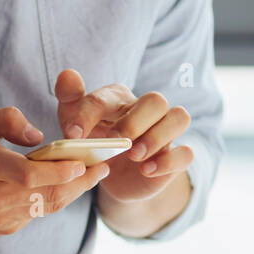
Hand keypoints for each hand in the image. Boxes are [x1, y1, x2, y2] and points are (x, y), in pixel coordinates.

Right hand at [0, 106, 110, 237]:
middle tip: (104, 166)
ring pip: (45, 207)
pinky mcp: (2, 229)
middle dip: (80, 180)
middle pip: (46, 194)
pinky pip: (35, 214)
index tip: (84, 161)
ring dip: (71, 191)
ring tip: (92, 175)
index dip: (60, 171)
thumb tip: (39, 137)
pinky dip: (51, 200)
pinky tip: (64, 186)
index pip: (29, 175)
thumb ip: (8, 120)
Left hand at [54, 69, 192, 203]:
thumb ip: (70, 100)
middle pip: (156, 100)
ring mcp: (164, 133)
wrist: (113, 179)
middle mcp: (146, 111)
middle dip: (133, 121)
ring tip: (134, 155)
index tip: (72, 134)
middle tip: (113, 142)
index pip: (106, 98)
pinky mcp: (173, 158)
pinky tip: (147, 171)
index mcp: (118, 100)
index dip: (87, 114)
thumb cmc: (94, 144)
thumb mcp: (75, 125)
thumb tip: (67, 74)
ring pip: (179, 118)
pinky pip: (186, 152)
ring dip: (157, 136)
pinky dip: (169, 161)